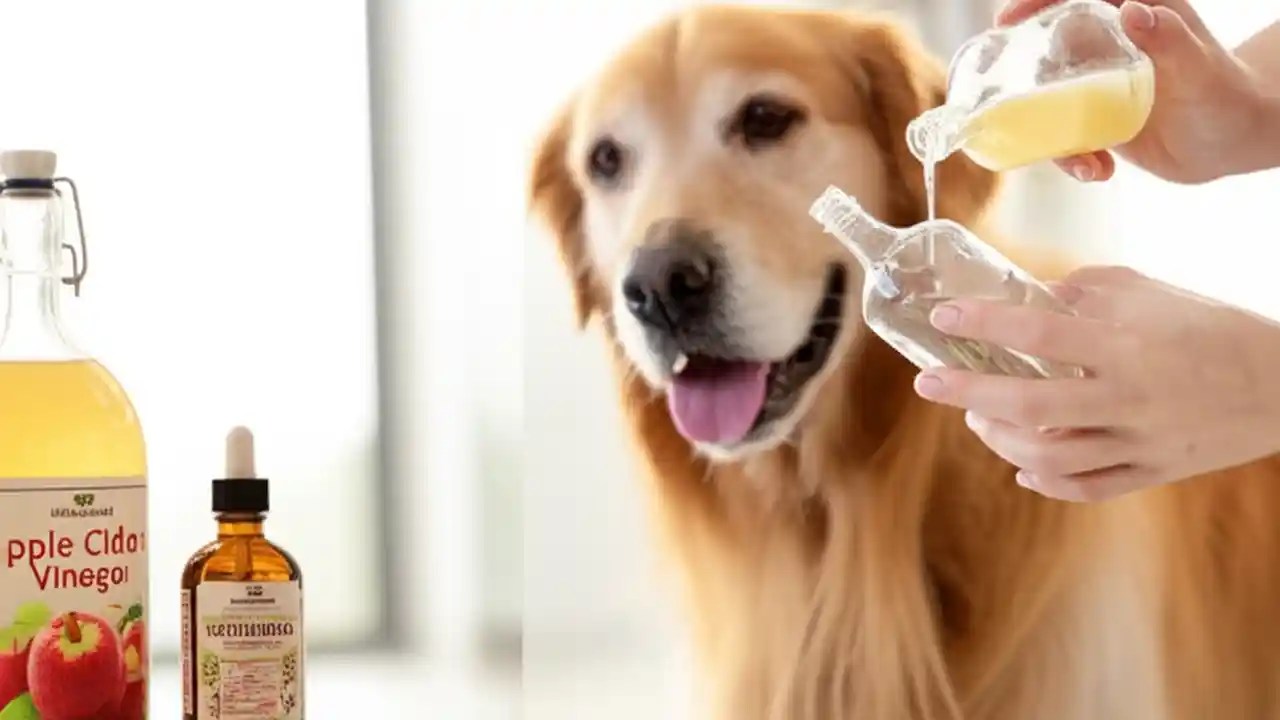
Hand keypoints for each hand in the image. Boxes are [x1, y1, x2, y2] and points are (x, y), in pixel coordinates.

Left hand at [912, 266, 1279, 501]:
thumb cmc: (1210, 326)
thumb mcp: (1152, 293)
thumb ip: (1085, 292)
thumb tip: (1026, 295)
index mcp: (1126, 345)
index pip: (1039, 334)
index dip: (984, 324)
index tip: (942, 316)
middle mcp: (1127, 397)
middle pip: (1029, 405)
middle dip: (967, 394)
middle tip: (928, 382)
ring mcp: (1139, 442)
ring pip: (1049, 455)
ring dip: (999, 440)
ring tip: (975, 419)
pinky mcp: (1152, 473)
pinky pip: (1086, 487)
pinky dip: (1045, 481)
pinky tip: (1020, 465)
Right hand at [995, 0, 1273, 183]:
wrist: (1233, 140)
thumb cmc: (1227, 98)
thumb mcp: (1200, 70)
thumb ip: (1169, 39)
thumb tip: (1130, 12)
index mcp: (1136, 13)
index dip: (1036, 3)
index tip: (1005, 23)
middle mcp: (1112, 44)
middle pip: (1049, 48)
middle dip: (1028, 80)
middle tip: (1017, 107)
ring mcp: (1102, 82)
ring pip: (1049, 97)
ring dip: (1052, 134)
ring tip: (1086, 161)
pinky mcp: (1098, 116)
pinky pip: (1064, 133)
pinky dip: (1072, 158)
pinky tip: (1099, 171)